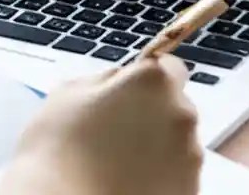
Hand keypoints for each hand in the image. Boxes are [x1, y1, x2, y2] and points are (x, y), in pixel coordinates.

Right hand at [0, 55, 201, 194]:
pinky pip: (177, 171)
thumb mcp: (67, 94)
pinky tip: (129, 180)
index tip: (132, 90)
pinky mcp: (190, 188)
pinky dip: (160, 173)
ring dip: (156, 144)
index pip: (168, 66)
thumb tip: (118, 80)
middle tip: (116, 130)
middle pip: (173, 104)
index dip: (147, 78)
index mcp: (151, 83)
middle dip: (151, 112)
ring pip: (177, 140)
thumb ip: (103, 79)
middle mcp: (180, 114)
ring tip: (119, 161)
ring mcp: (189, 155)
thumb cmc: (59, 151)